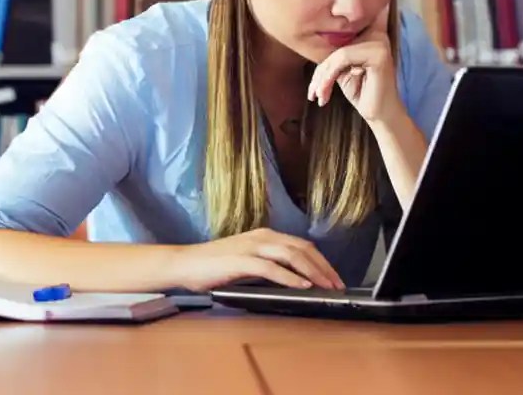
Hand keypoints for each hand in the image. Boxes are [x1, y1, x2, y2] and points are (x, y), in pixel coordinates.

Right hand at [171, 228, 344, 291]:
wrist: (185, 263)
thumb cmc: (213, 266)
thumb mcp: (247, 261)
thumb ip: (269, 265)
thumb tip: (295, 280)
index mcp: (265, 235)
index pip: (302, 245)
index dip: (322, 261)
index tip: (334, 278)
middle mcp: (262, 237)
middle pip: (302, 248)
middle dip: (323, 267)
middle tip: (337, 285)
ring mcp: (251, 247)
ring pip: (291, 255)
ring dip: (312, 272)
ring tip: (325, 287)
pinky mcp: (241, 260)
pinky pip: (271, 268)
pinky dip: (289, 277)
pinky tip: (301, 287)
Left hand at [307, 4, 399, 123]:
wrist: (379, 115)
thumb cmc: (360, 92)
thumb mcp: (342, 69)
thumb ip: (333, 53)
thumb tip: (311, 38)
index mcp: (371, 32)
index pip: (343, 27)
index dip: (329, 35)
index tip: (321, 74)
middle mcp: (377, 33)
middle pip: (337, 43)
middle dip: (321, 69)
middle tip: (312, 93)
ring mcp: (380, 43)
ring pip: (338, 53)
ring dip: (322, 77)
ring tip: (318, 95)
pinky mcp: (379, 55)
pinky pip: (343, 58)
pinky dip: (329, 77)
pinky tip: (325, 95)